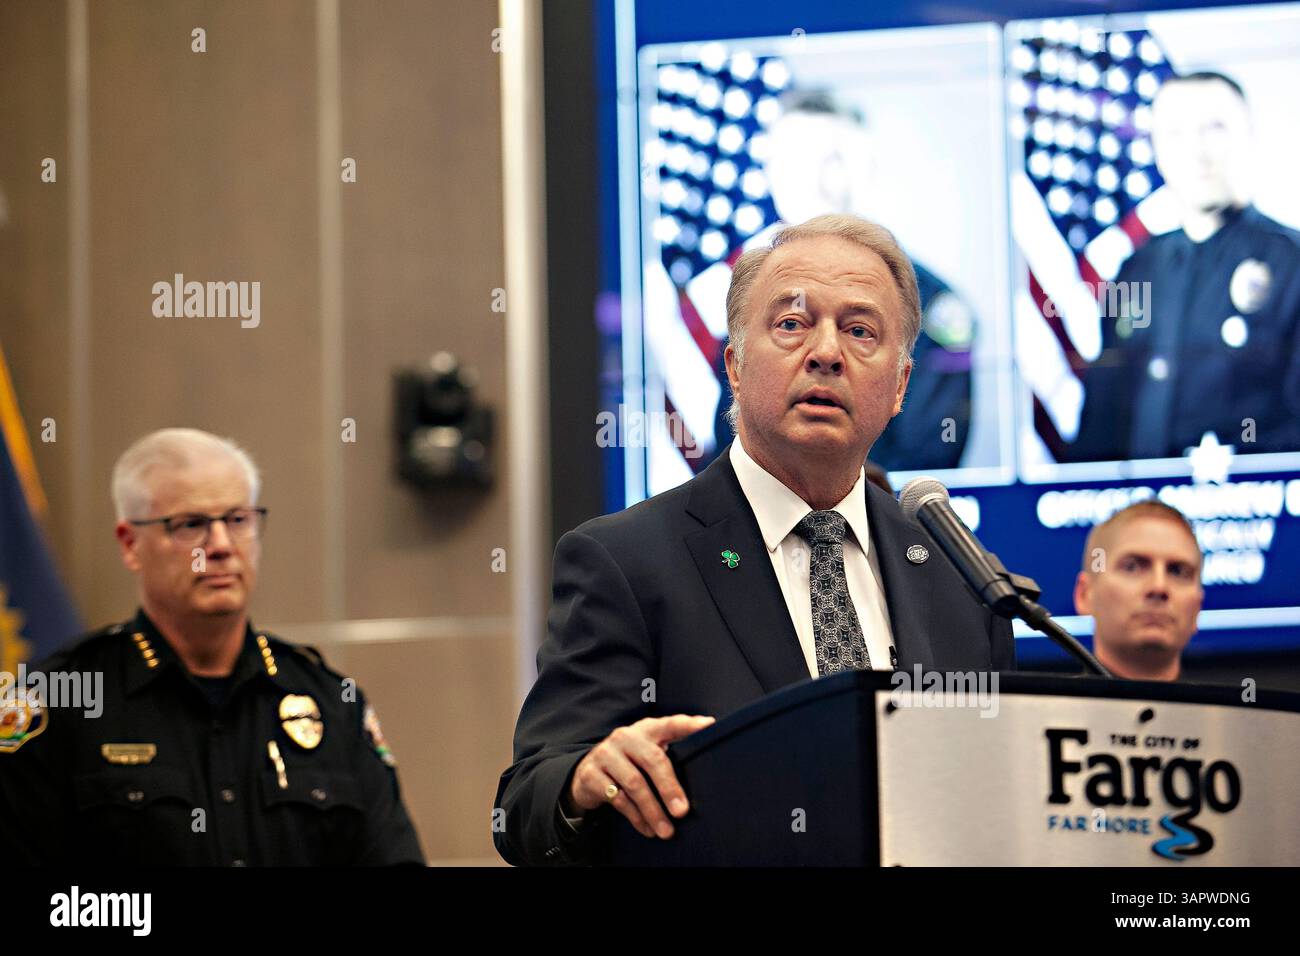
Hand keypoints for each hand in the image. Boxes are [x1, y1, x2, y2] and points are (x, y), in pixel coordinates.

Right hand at [566, 714, 714, 838]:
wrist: (587, 772)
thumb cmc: (630, 762)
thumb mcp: (646, 752)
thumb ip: (670, 755)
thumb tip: (706, 777)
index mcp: (646, 729)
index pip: (670, 724)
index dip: (690, 724)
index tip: (709, 726)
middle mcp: (626, 737)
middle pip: (653, 760)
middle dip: (669, 787)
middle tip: (682, 811)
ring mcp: (606, 754)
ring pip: (635, 784)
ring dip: (653, 811)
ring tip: (667, 831)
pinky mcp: (591, 775)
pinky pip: (618, 799)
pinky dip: (636, 817)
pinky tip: (647, 829)